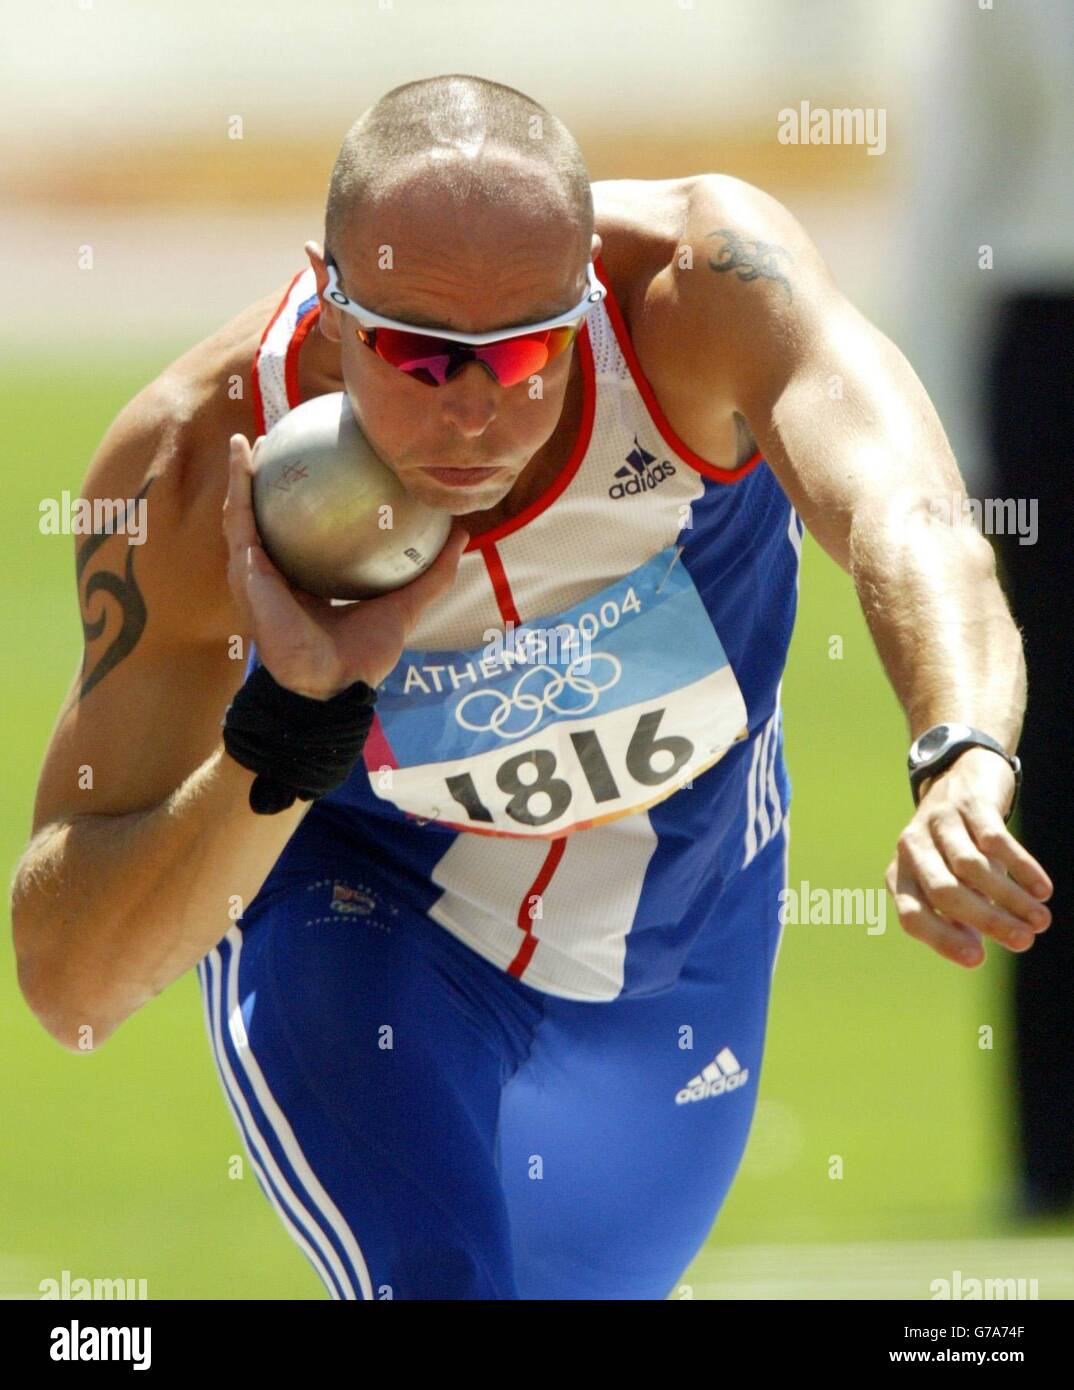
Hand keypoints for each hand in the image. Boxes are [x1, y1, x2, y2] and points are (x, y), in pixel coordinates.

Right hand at [222, 433, 468, 695]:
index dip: (306, 507)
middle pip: (267, 522)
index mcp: (305, 587)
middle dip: (267, 485)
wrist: (333, 683)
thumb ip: (432, 574)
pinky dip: (239, 482)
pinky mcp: (246, 569)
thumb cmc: (363, 656)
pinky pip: (239, 517)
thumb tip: (463, 535)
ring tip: (252, 439)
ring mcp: (254, 574)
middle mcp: (275, 578)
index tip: (320, 471)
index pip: (301, 540)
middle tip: (283, 446)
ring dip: (243, 474)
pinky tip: (244, 451)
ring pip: (242, 513)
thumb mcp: (405, 605)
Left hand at [885, 746, 1052, 967]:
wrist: (961, 775)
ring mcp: (939, 822)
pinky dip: (1022, 868)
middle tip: (1024, 942)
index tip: (978, 959)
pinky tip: (1042, 889)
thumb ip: (956, 914)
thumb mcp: (946, 878)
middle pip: (945, 893)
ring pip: (972, 868)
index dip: (942, 940)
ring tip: (1040, 920)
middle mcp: (912, 848)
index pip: (912, 916)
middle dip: (987, 921)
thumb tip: (975, 950)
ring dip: (1010, 899)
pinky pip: (996, 840)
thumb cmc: (955, 845)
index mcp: (901, 875)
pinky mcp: (968, 803)